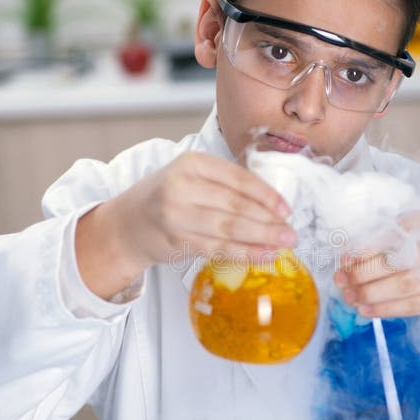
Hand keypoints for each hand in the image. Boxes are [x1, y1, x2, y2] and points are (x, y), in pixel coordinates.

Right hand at [75, 152, 295, 299]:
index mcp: (191, 164)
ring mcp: (178, 215)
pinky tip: (263, 255)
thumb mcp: (191, 176)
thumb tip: (272, 204)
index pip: (238, 179)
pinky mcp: (178, 240)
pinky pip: (219, 248)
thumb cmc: (167, 197)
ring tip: (283, 244)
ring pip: (229, 228)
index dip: (266, 195)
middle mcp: (182, 187)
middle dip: (269, 221)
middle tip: (291, 231)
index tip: (286, 209)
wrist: (128, 223)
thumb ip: (225, 183)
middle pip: (236, 206)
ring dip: (261, 238)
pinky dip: (245, 253)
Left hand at [333, 209, 419, 364]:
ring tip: (349, 297)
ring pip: (403, 285)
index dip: (368, 247)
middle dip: (364, 272)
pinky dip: (386, 309)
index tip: (345, 258)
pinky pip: (412, 306)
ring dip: (371, 293)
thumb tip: (350, 252)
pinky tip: (366, 310)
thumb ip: (391, 238)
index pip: (397, 233)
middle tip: (342, 280)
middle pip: (398, 260)